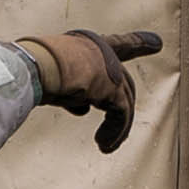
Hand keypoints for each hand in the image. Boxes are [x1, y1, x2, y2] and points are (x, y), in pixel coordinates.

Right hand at [23, 26, 163, 154]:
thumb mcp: (52, 75)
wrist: (36, 66)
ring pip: (124, 103)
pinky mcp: (114, 89)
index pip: (118, 44)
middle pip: (123, 82)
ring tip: (105, 145)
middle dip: (122, 104)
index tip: (156, 43)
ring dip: (115, 128)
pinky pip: (122, 115)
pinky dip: (115, 132)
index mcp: (86, 44)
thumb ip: (70, 87)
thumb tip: (83, 107)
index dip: (137, 43)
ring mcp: (111, 69)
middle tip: (117, 127)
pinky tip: (105, 146)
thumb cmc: (31, 68)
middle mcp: (103, 53)